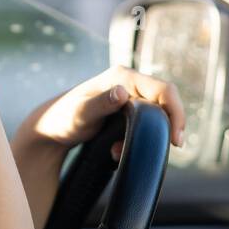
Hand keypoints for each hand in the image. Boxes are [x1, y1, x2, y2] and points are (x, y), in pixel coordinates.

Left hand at [20, 65, 185, 159]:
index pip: (164, 89)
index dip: (176, 112)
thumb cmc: (63, 118)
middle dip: (166, 126)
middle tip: (166, 150)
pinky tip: (117, 151)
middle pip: (166, 102)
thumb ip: (100, 104)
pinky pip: (145, 122)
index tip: (176, 139)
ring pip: (156, 114)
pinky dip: (138, 138)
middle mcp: (129, 82)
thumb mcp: (80, 113)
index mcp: (122, 77)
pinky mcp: (127, 109)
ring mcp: (129, 95)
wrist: (52, 127)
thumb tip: (121, 93)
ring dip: (150, 135)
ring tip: (121, 151)